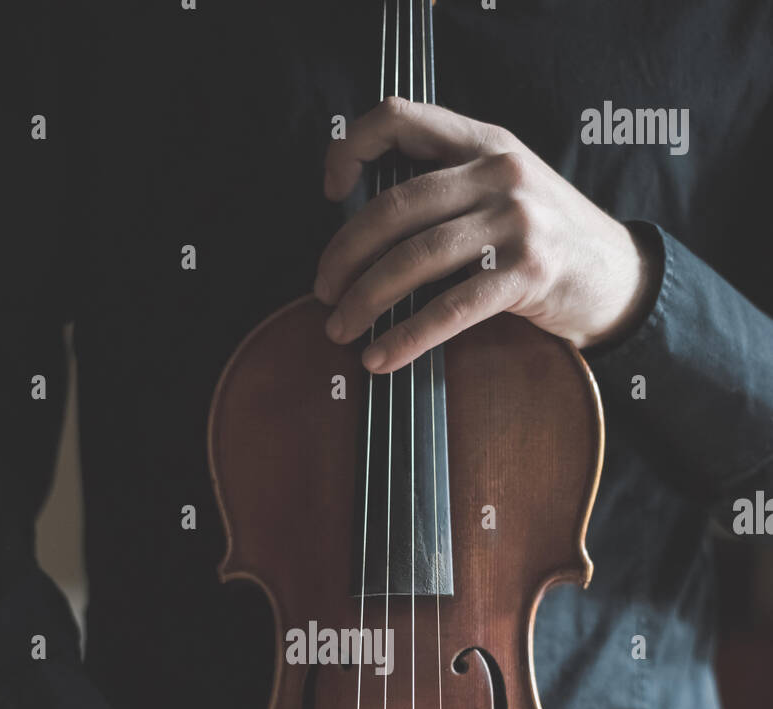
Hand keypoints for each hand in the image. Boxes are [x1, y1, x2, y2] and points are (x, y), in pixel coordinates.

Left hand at [315, 97, 658, 369]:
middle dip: (345, 252)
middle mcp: (499, 172)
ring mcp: (516, 221)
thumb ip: (447, 187)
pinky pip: (451, 308)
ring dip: (366, 300)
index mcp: (484, 141)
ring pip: (416, 258)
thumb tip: (361, 224)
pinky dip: (408, 338)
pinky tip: (381, 358)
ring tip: (339, 329)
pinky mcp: (528, 274)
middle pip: (395, 205)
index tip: (329, 192)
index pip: (400, 116)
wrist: (619, 276)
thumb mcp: (502, 189)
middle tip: (322, 290)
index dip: (351, 148)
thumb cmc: (547, 239)